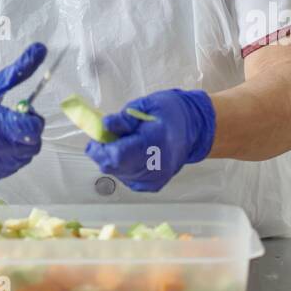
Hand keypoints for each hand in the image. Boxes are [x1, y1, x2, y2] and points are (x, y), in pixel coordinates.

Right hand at [0, 43, 46, 185]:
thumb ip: (18, 71)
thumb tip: (41, 50)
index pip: (31, 128)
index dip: (33, 119)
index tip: (26, 112)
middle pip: (31, 144)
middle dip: (28, 131)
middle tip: (14, 120)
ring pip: (22, 157)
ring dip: (19, 145)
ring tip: (2, 132)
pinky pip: (9, 168)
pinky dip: (8, 157)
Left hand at [85, 89, 215, 192]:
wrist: (193, 128)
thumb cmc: (168, 111)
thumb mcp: (146, 104)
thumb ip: (124, 118)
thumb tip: (104, 126)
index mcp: (156, 141)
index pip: (119, 154)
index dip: (101, 147)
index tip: (97, 136)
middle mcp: (157, 165)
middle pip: (115, 167)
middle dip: (102, 153)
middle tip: (105, 137)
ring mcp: (155, 178)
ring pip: (118, 174)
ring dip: (112, 160)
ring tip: (123, 143)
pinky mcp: (153, 185)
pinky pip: (127, 179)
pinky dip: (122, 167)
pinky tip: (131, 154)